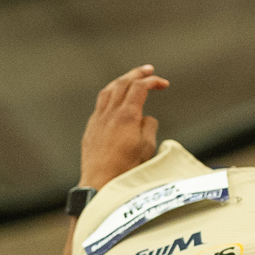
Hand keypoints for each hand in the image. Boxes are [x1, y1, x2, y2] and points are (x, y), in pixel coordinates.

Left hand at [79, 64, 165, 188]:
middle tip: (148, 70)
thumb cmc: (126, 171)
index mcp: (126, 116)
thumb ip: (149, 127)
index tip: (164, 84)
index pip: (140, 88)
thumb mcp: (147, 149)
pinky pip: (100, 104)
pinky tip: (115, 100)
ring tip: (130, 79)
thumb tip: (146, 118)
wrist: (99, 185)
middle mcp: (110, 114)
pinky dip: (110, 95)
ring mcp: (97, 120)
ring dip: (121, 81)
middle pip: (122, 83)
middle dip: (137, 74)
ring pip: (108, 91)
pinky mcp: (90, 129)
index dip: (153, 81)